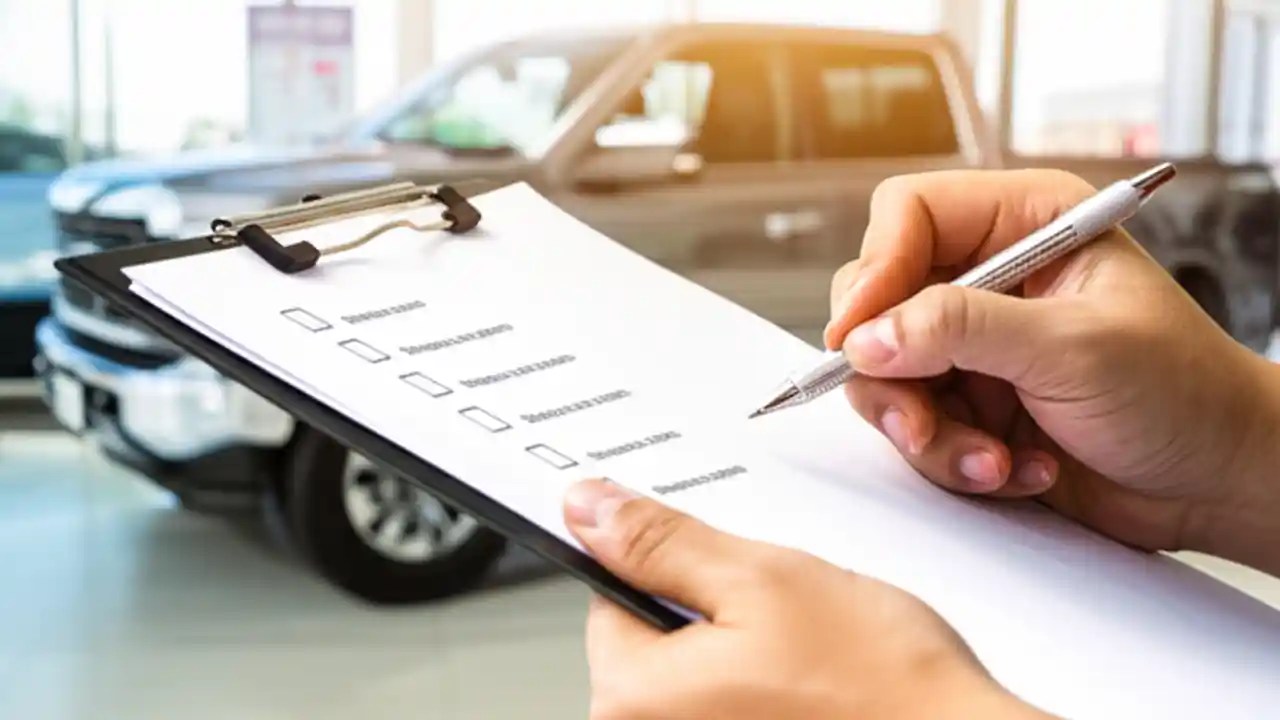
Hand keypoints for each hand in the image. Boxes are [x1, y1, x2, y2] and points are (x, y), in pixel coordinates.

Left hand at [564, 479, 1051, 719]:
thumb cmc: (881, 688)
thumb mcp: (761, 580)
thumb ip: (660, 543)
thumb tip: (588, 510)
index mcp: (631, 702)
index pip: (608, 599)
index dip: (673, 568)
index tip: (720, 568)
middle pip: (655, 642)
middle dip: (713, 614)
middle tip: (784, 617)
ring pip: (701, 675)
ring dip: (746, 653)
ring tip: (814, 656)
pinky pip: (734, 707)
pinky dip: (768, 691)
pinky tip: (818, 689)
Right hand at [826, 169, 1279, 574]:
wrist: (1217, 482)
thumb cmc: (1181, 392)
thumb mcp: (1071, 347)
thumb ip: (961, 331)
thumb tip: (867, 337)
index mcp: (1025, 223)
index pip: (908, 215)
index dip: (875, 270)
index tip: (857, 336)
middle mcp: (989, 277)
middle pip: (879, 300)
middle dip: (893, 373)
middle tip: (917, 421)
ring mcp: (974, 345)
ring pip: (886, 375)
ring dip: (930, 432)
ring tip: (991, 461)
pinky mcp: (970, 404)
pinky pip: (916, 427)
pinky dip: (955, 460)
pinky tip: (1017, 469)